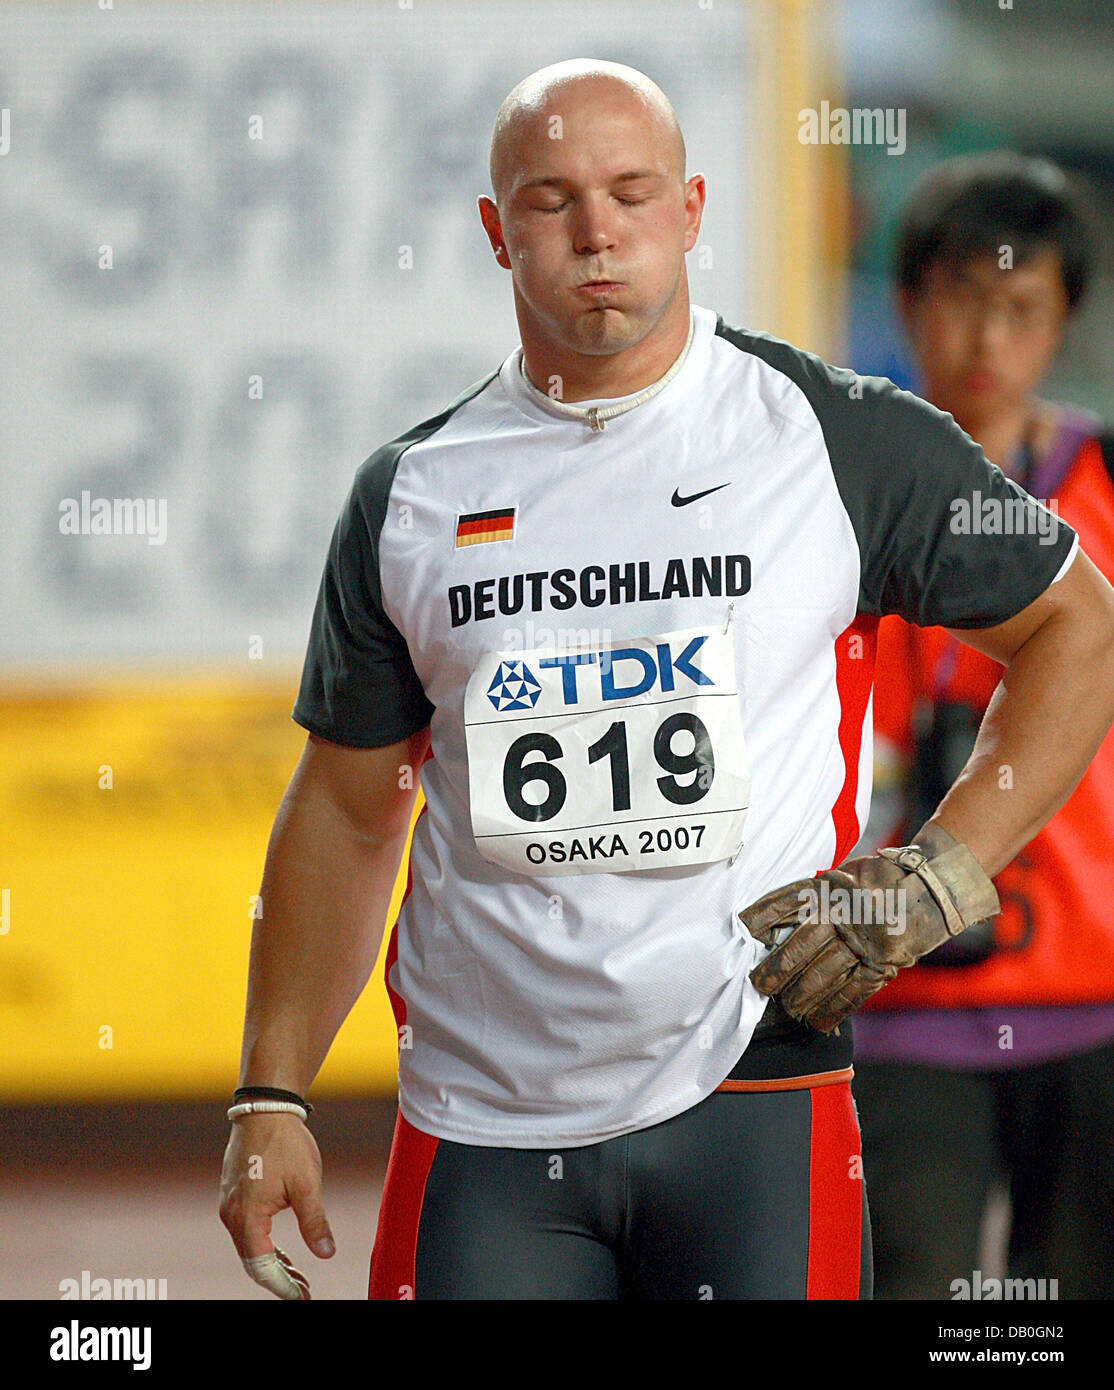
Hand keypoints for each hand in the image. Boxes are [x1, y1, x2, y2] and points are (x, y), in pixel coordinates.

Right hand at [219, 1111, 334, 1299]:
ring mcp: (229, 1203)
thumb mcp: (307, 1185)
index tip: (302, 1296)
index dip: (283, 1285)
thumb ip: (315, 1222)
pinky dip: (264, 1243)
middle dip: (279, 1277)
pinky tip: (283, 1249)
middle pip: (252, 1261)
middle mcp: (231, 1214)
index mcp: (247, 1217)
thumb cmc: (286, 1143)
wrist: (265, 1107)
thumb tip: (326, 1254)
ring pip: (249, 1245)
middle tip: (304, 1289)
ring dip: (272, 1261)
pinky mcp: (233, 1193)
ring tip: (298, 1274)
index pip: (262, 1267)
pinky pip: (246, 1228)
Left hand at [742, 822, 998, 1032]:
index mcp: (829, 886)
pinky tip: (818, 1021)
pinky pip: (854, 991)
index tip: (741, 933)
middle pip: (799, 947)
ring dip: (801, 996)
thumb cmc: (880, 879)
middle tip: (758, 985)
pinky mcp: (885, 961)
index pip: (784, 904)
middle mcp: (845, 912)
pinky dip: (834, 1009)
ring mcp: (866, 939)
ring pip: (823, 974)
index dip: (759, 920)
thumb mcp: (844, 875)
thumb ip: (816, 896)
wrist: (935, 884)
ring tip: (787, 1007)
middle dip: (775, 970)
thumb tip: (775, 926)